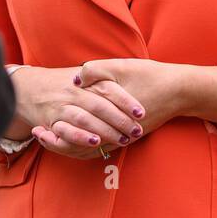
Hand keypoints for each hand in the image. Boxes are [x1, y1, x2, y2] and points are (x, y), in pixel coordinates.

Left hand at [33, 58, 186, 159]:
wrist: (178, 91)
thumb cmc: (150, 76)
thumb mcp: (122, 66)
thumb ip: (96, 69)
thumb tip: (74, 77)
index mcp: (108, 112)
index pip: (76, 127)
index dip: (55, 128)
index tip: (38, 124)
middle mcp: (114, 130)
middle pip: (79, 144)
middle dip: (56, 142)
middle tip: (38, 135)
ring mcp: (121, 137)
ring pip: (89, 150)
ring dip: (68, 147)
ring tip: (49, 140)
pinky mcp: (127, 137)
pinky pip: (101, 150)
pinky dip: (84, 148)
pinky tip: (74, 141)